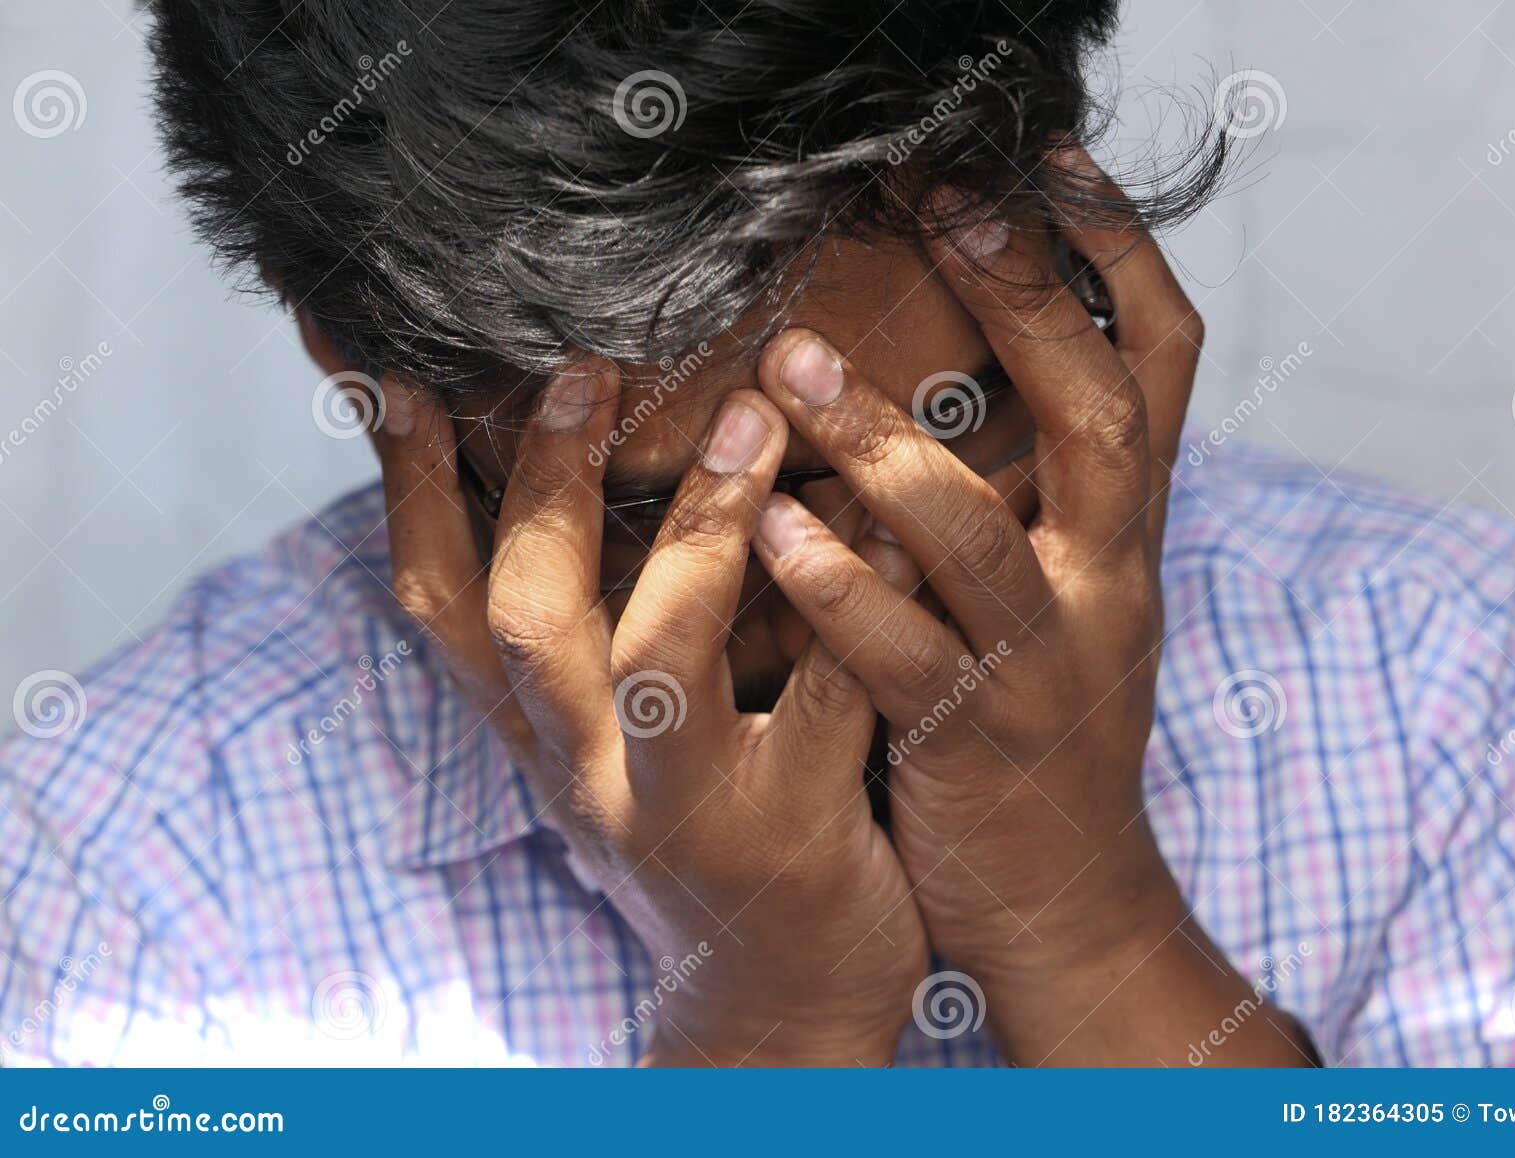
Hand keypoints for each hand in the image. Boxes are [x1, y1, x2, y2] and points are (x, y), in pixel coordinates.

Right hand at [373, 368, 927, 1065]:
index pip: (442, 608)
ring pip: (664, 657)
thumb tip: (561, 489)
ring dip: (705, 529)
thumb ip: (584, 648)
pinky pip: (825, 701)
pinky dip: (852, 602)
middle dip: (547, 486)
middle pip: (529, 617)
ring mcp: (685, 807)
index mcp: (539, 739)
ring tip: (757, 418)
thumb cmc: (699, 833)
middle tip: (586, 368)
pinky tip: (883, 519)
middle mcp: (588, 772)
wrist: (776, 1004)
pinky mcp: (792, 833)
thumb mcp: (607, 755)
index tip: (398, 379)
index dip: (409, 493)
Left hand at [749, 191, 1313, 1064]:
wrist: (1074, 908)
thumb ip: (1036, 503)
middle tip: (943, 206)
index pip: (1158, 370)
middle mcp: (1105, 585)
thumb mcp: (1072, 604)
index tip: (1046, 167)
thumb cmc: (1049, 738)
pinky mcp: (970, 743)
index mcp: (1125, 539)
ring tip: (792, 366)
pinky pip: (903, 654)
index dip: (1116, 259)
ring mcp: (1044, 667)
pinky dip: (839, 587)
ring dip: (881, 444)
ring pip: (977, 535)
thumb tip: (971, 385)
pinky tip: (774, 531)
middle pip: (1094, 416)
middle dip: (1023, 302)